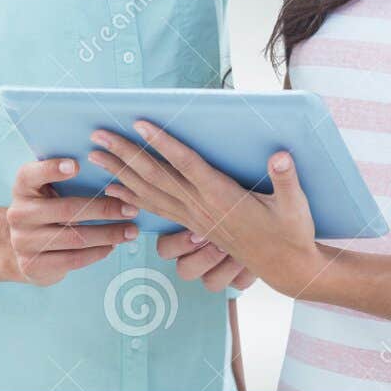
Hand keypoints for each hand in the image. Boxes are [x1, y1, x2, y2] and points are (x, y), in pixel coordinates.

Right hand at [4, 157, 139, 286]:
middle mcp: (19, 214)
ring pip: (74, 237)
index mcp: (23, 188)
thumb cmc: (45, 209)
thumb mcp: (46, 191)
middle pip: (65, 209)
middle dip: (103, 209)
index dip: (52, 169)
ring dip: (108, 234)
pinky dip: (97, 252)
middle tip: (130, 208)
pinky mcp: (33, 265)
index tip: (77, 165)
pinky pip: (72, 259)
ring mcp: (24, 242)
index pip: (31, 175)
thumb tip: (108, 169)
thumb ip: (64, 180)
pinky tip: (112, 246)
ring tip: (130, 231)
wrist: (21, 247)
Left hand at [87, 122, 325, 297]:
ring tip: (95, 155)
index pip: (186, 165)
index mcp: (222, 196)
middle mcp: (201, 207)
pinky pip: (155, 209)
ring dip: (119, 172)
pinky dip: (131, 197)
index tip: (140, 123)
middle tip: (97, 135)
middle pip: (156, 176)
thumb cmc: (292, 232)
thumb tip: (281, 156)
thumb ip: (286, 180)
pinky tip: (112, 189)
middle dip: (125, 154)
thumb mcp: (295, 206)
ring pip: (149, 192)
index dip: (163, 143)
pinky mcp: (192, 224)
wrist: (286, 266)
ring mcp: (193, 217)